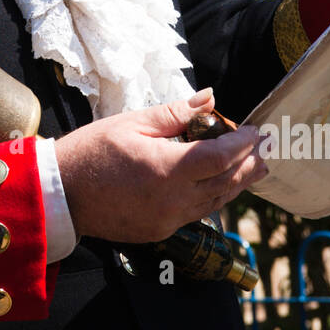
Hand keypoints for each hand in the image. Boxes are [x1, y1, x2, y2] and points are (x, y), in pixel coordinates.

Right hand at [53, 87, 267, 243]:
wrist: (61, 194)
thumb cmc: (91, 151)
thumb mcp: (132, 123)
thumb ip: (175, 113)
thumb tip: (209, 98)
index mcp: (166, 168)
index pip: (220, 156)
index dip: (243, 143)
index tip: (257, 131)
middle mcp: (173, 200)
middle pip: (225, 182)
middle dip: (250, 164)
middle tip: (269, 149)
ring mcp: (168, 220)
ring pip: (215, 202)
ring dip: (237, 183)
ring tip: (257, 169)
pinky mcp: (161, 231)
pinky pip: (197, 213)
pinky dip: (214, 197)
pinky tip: (221, 186)